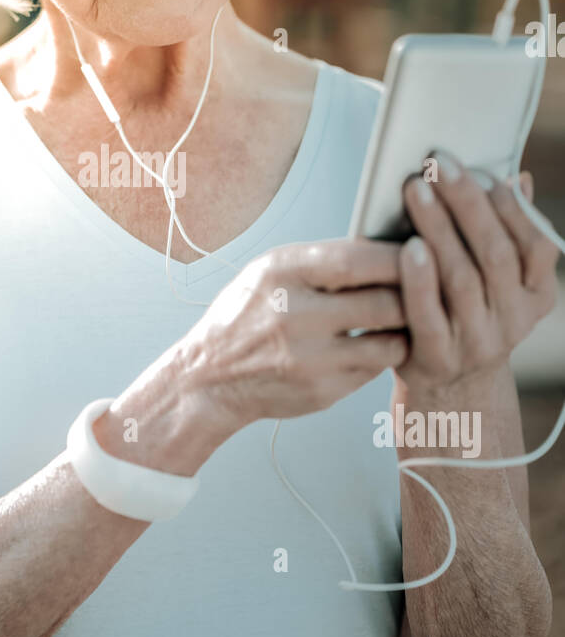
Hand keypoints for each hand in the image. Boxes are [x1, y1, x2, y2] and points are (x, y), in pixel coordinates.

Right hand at [180, 238, 408, 435]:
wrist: (209, 379)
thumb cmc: (244, 316)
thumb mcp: (269, 272)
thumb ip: (321, 261)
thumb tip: (385, 245)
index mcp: (281, 274)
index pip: (357, 259)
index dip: (397, 254)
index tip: (418, 248)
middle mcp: (294, 316)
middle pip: (386, 302)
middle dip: (414, 293)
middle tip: (428, 285)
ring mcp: (310, 359)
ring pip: (391, 341)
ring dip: (406, 328)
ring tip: (405, 315)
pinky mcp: (323, 392)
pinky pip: (376, 368)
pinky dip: (384, 353)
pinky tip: (377, 341)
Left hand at [396, 157, 558, 401]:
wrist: (449, 387)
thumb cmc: (467, 312)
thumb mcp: (499, 281)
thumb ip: (508, 232)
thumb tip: (517, 179)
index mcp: (536, 295)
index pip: (536, 245)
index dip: (510, 206)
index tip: (481, 170)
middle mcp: (514, 319)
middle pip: (495, 254)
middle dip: (467, 203)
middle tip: (438, 164)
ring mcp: (477, 342)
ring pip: (462, 279)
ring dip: (438, 228)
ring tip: (416, 189)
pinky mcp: (438, 358)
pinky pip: (429, 315)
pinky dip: (419, 279)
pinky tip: (408, 246)